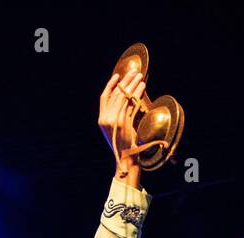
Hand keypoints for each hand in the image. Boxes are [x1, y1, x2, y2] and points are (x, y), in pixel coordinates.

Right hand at [98, 67, 145, 186]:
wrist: (125, 158)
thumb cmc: (123, 143)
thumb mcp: (117, 128)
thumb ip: (118, 114)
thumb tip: (127, 97)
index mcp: (101, 120)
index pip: (104, 98)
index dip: (110, 85)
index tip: (118, 76)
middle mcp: (105, 119)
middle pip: (115, 95)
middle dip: (125, 82)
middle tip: (134, 72)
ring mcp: (113, 121)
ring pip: (123, 97)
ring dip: (132, 85)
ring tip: (140, 77)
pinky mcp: (123, 122)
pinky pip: (130, 104)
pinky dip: (137, 94)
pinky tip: (142, 87)